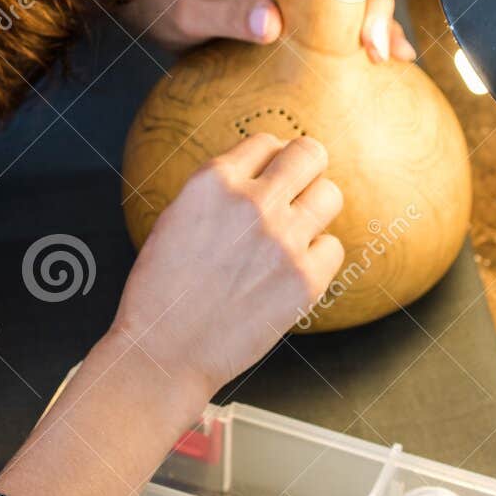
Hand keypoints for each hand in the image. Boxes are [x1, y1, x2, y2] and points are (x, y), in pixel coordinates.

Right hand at [112, 132, 344, 398]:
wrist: (165, 353)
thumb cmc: (162, 291)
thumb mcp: (175, 218)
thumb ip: (220, 190)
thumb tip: (262, 169)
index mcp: (213, 182)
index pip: (266, 142)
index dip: (270, 159)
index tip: (270, 176)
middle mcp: (252, 203)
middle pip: (310, 155)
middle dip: (306, 168)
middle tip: (300, 188)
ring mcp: (283, 241)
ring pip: (330, 197)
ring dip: (315, 210)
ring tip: (295, 232)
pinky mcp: (305, 279)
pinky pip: (333, 248)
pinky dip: (317, 257)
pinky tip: (291, 271)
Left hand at [114, 0, 414, 62]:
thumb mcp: (186, 11)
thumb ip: (228, 14)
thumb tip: (273, 25)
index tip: (367, 18)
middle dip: (374, 4)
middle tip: (378, 51)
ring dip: (373, 19)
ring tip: (393, 57)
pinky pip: (333, 7)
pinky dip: (356, 28)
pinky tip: (380, 56)